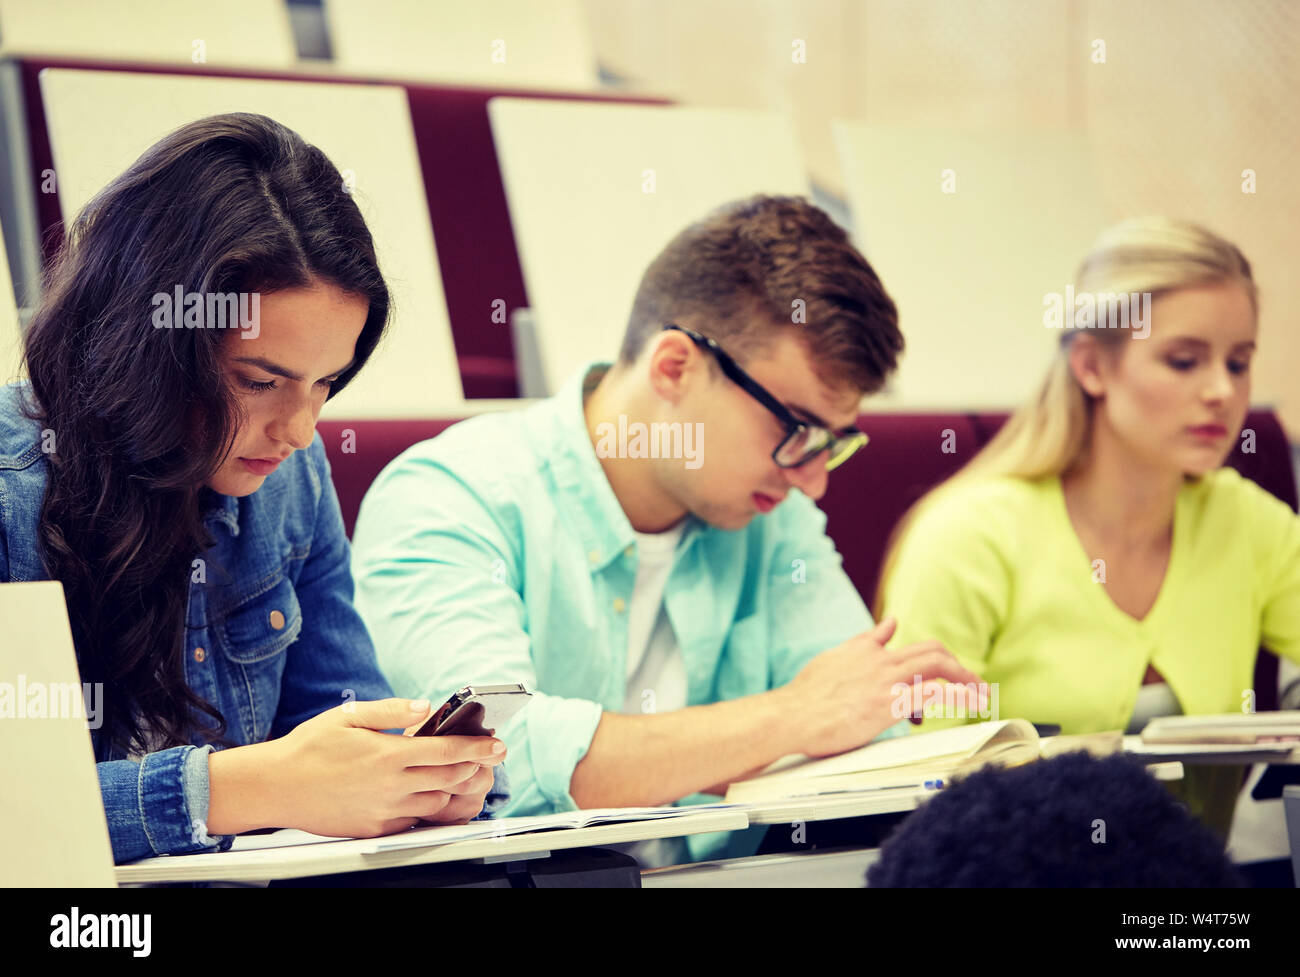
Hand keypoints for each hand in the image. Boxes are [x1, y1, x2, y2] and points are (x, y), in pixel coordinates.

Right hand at [237, 698, 505, 837]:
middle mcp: (390, 785)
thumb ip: (392, 710)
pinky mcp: (376, 828)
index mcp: (387, 754)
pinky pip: (414, 818)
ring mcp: (384, 810)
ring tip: (458, 772)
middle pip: (449, 777)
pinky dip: (427, 805)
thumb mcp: (348, 717)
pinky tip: (424, 791)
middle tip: (489, 757)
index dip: (477, 748)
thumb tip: (426, 706)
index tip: (498, 744)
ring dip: (452, 786)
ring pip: (436, 800)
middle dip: (475, 766)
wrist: (275, 787)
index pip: (446, 751)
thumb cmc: (309, 748)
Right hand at [780, 616, 985, 757]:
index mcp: (865, 650)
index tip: (947, 669)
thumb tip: (888, 624)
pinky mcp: (887, 702)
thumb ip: (863, 642)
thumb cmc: (805, 696)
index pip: (907, 644)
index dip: (932, 657)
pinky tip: (971, 705)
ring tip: (980, 694)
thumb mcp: (834, 658)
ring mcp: (885, 679)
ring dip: (965, 679)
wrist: (790, 715)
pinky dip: (957, 697)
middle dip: (957, 666)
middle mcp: (879, 659)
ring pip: (937, 666)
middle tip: (972, 683)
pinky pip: (932, 694)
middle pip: (931, 651)